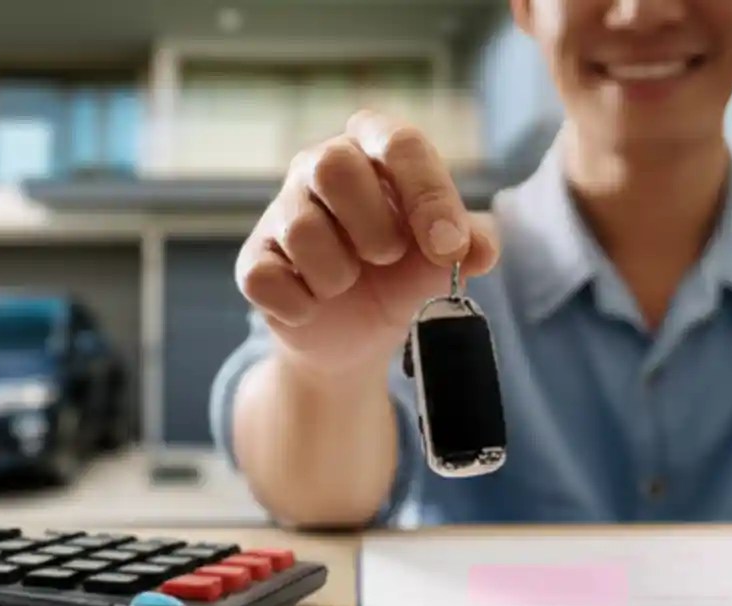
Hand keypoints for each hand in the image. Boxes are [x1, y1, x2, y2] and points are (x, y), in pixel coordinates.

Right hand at [235, 109, 499, 376]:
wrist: (360, 337)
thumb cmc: (404, 275)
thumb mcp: (445, 258)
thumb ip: (470, 244)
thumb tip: (477, 249)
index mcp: (376, 150)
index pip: (399, 142)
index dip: (427, 194)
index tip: (448, 248)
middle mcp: (321, 166)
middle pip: (333, 165)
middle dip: (372, 226)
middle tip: (387, 258)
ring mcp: (282, 211)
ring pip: (301, 229)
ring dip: (338, 275)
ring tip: (350, 285)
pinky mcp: (254, 260)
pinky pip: (266, 278)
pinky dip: (300, 305)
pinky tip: (314, 307)